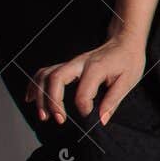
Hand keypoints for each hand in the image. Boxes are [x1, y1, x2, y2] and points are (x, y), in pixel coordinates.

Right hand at [28, 33, 146, 125]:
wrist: (125, 40)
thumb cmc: (129, 59)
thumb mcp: (129, 80)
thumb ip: (114, 100)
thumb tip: (101, 120)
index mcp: (96, 68)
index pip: (83, 93)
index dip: (84, 109)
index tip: (89, 117)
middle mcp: (79, 63)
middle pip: (55, 79)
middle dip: (52, 102)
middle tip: (58, 119)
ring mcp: (71, 63)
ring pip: (45, 75)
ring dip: (39, 95)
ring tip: (43, 115)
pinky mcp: (67, 65)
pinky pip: (44, 72)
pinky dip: (34, 85)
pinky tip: (31, 98)